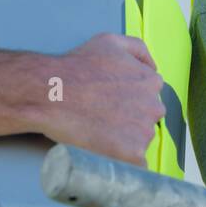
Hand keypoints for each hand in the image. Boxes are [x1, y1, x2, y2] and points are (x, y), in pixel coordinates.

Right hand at [35, 32, 166, 167]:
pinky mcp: (132, 155)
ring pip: (140, 141)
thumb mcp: (110, 41)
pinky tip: (104, 153)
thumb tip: (152, 67)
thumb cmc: (76, 67)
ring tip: (97, 133)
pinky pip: (135, 165)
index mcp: (151, 82)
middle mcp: (154, 106)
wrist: (51, 93)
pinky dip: (123, 163)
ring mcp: (144, 132)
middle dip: (130, 120)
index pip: (149, 96)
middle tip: (103, 119)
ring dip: (124, 140)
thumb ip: (138, 49)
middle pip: (147, 119)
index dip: (129, 101)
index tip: (112, 104)